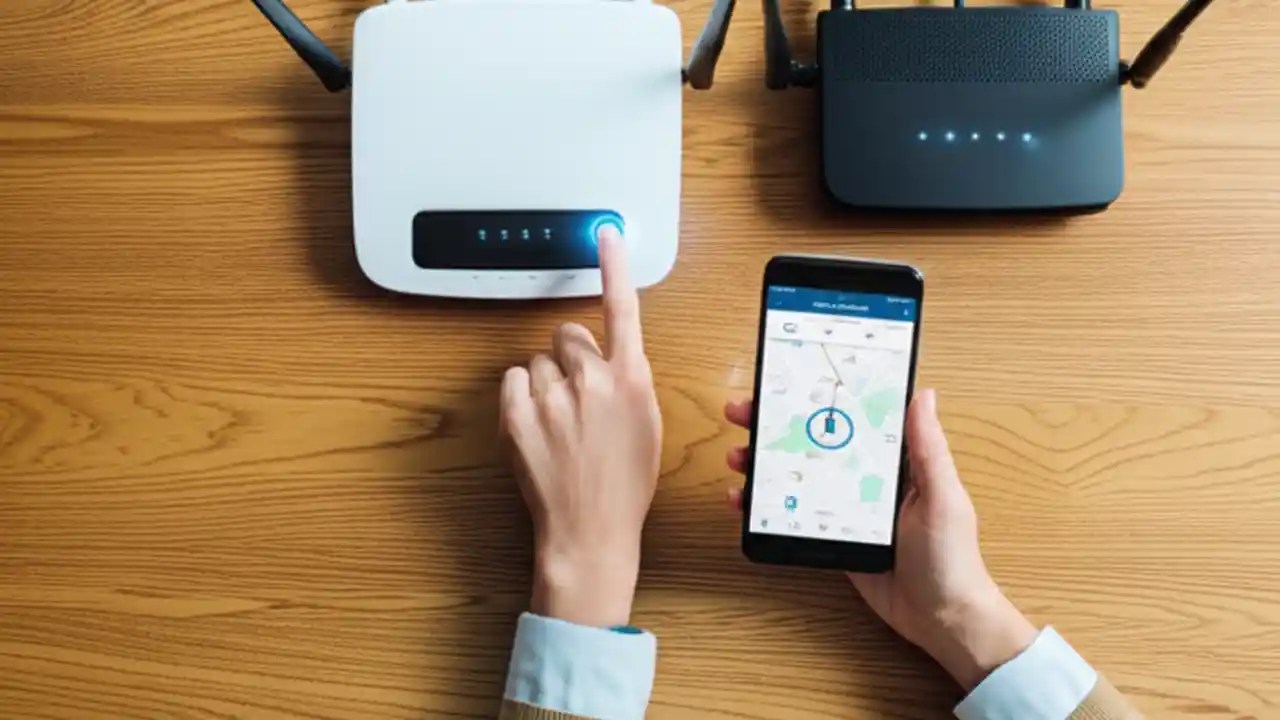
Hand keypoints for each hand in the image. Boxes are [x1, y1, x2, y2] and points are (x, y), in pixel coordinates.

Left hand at [500, 226, 661, 627]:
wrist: (590, 533)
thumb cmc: (623, 487)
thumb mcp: (646, 428)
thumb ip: (628, 382)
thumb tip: (611, 357)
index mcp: (633, 381)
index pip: (623, 309)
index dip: (614, 266)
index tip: (605, 233)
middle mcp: (594, 382)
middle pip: (568, 335)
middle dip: (569, 358)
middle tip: (576, 398)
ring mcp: (554, 398)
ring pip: (538, 362)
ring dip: (543, 385)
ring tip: (558, 425)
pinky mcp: (520, 415)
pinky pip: (513, 381)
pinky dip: (519, 399)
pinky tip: (536, 428)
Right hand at [725, 389, 1035, 689]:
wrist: (941, 618)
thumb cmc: (951, 557)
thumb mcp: (942, 497)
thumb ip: (928, 448)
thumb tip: (923, 394)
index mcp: (897, 461)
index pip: (852, 418)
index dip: (819, 399)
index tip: (787, 382)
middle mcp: (868, 478)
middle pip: (816, 442)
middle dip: (776, 426)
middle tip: (743, 412)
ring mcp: (847, 507)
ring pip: (799, 474)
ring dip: (764, 463)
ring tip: (738, 456)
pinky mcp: (833, 535)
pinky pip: (794, 513)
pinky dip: (767, 505)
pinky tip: (744, 501)